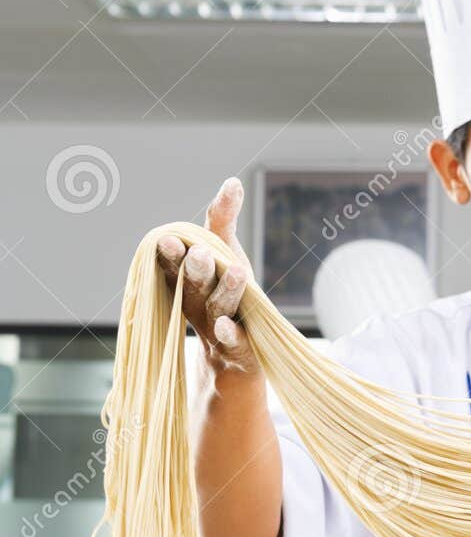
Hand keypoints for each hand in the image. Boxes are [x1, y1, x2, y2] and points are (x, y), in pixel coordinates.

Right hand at [155, 177, 259, 379]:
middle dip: (194, 269)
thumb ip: (223, 219)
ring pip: (218, 307)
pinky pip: (232, 341)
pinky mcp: (235, 348)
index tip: (168, 240)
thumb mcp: (224, 252)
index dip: (171, 254)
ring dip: (225, 291)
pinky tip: (228, 326)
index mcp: (185, 278)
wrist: (230, 355)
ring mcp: (213, 326)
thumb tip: (232, 181)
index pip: (174, 264)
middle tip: (198, 254)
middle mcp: (195, 301)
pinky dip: (229, 333)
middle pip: (194, 284)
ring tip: (238, 273)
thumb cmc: (223, 291)